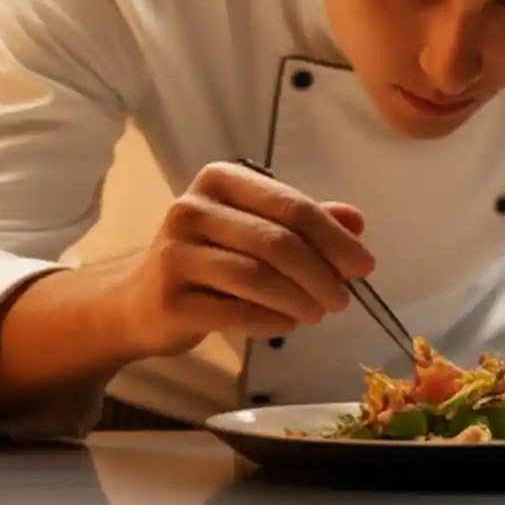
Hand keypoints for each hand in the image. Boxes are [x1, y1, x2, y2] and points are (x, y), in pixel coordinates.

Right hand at [121, 161, 373, 356]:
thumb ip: (305, 221)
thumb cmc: (208, 260)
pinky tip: (288, 325)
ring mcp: (176, 253)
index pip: (291, 205)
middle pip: (277, 241)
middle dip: (321, 273)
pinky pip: (235, 311)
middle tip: (343, 299)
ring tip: (318, 314)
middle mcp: (192, 208)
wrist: (139, 302)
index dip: (334, 238)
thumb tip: (357, 222)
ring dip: (300, 300)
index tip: (364, 266)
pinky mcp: (170, 298)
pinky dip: (271, 321)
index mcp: (220, 179)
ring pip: (257, 277)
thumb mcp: (255, 229)